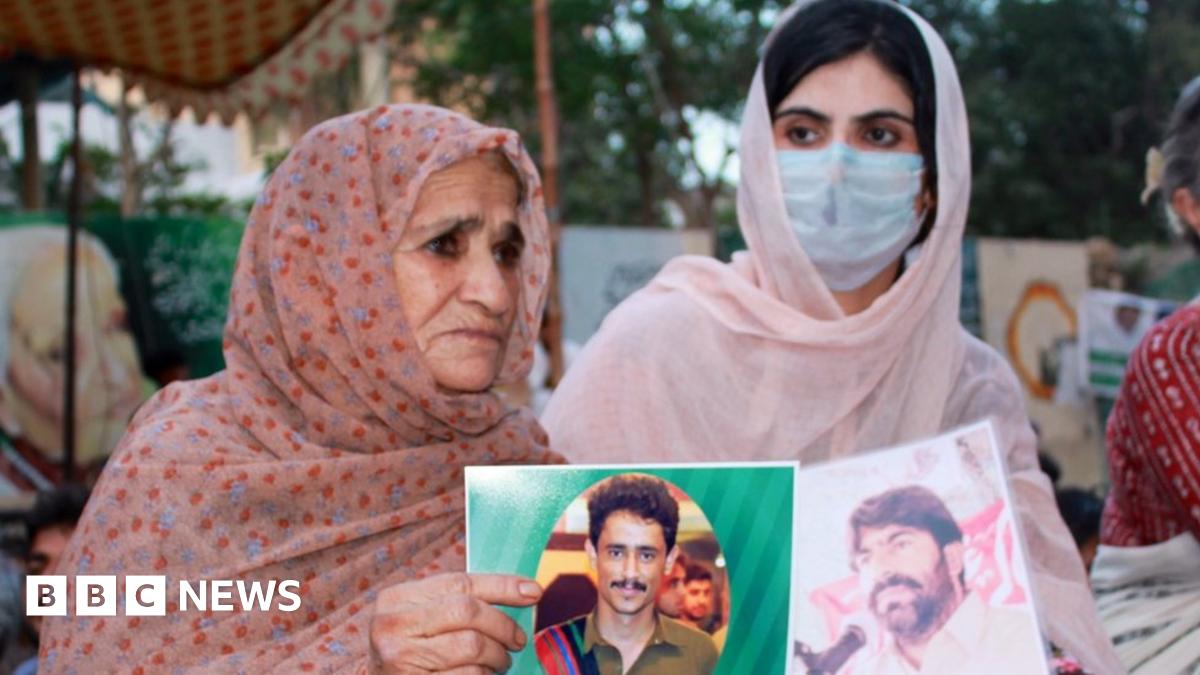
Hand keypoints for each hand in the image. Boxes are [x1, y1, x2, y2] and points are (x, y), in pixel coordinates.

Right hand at [369, 572, 542, 673]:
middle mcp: (393, 626)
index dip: (502, 586)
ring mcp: (400, 660)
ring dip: (498, 656)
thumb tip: (523, 591)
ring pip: (472, 647)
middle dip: (503, 626)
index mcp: (396, 599)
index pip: (460, 583)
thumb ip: (456, 602)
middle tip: (517, 640)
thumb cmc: (407, 649)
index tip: (533, 592)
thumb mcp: (420, 618)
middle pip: (468, 612)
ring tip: (500, 661)